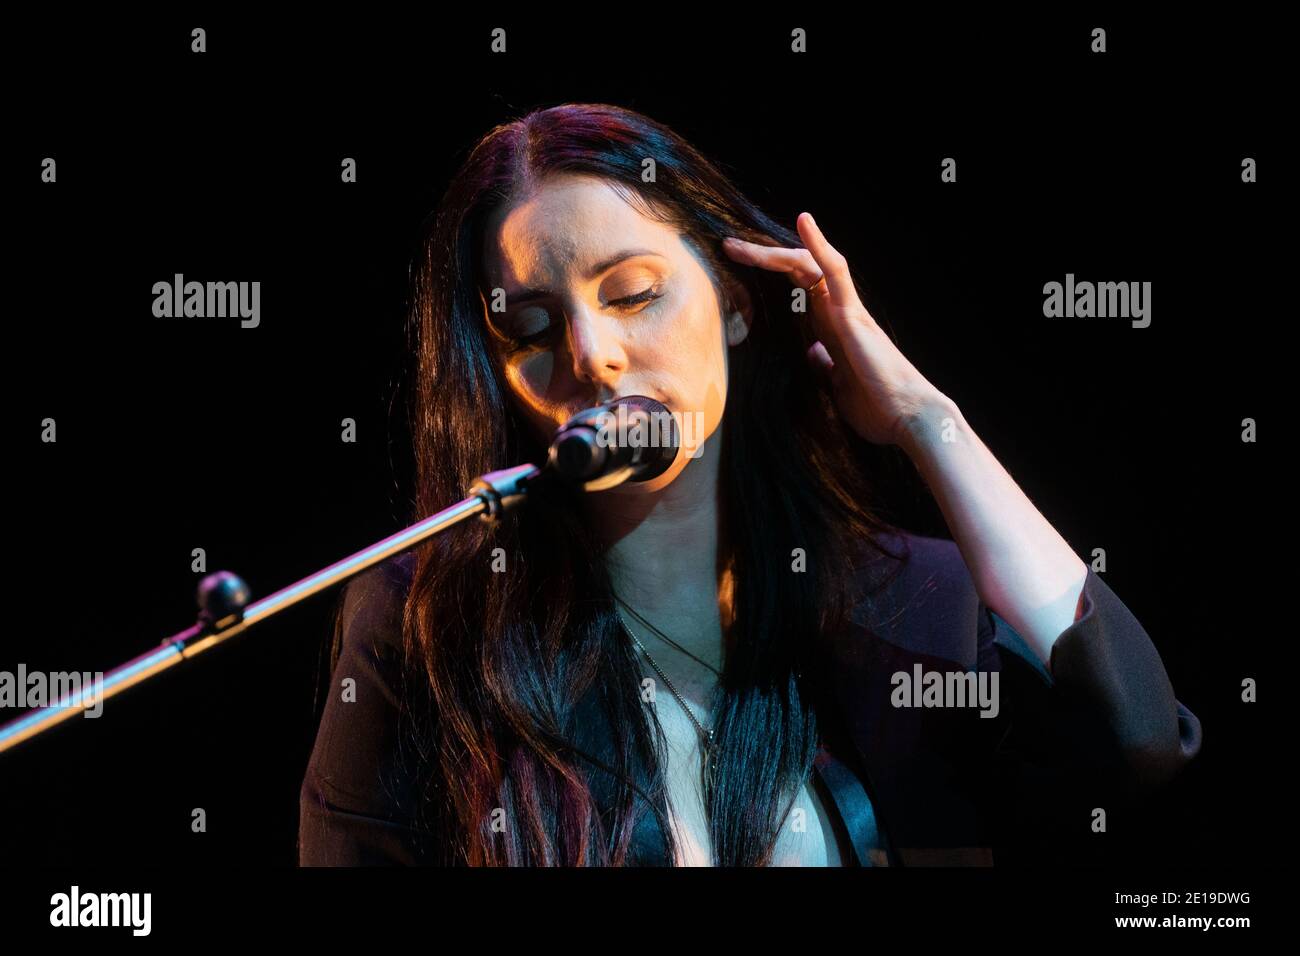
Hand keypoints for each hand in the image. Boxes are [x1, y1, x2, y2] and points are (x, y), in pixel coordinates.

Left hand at [722, 212, 945, 445]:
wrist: (907, 419)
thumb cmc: (877, 408)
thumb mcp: (836, 387)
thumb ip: (824, 367)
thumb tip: (812, 353)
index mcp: (832, 329)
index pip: (796, 290)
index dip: (769, 276)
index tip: (735, 271)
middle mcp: (838, 312)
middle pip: (796, 271)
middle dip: (761, 259)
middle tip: (728, 249)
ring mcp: (846, 309)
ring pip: (808, 265)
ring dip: (772, 252)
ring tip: (738, 245)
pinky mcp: (853, 314)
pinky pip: (835, 270)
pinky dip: (819, 244)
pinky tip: (803, 221)